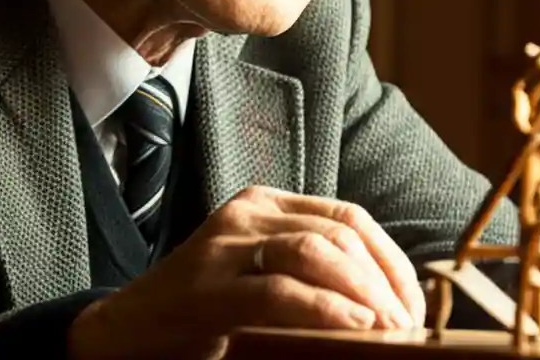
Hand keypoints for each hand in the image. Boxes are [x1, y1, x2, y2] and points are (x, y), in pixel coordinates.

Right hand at [67, 185, 426, 358]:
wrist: (125, 334)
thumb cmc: (203, 315)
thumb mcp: (263, 279)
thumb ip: (312, 276)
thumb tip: (389, 303)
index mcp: (266, 205)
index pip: (349, 217)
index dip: (392, 261)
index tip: (414, 307)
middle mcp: (248, 212)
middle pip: (340, 231)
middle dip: (386, 280)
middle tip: (408, 327)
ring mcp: (225, 244)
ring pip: (317, 251)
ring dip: (365, 293)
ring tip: (389, 330)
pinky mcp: (207, 285)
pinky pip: (280, 290)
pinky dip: (328, 309)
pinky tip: (356, 327)